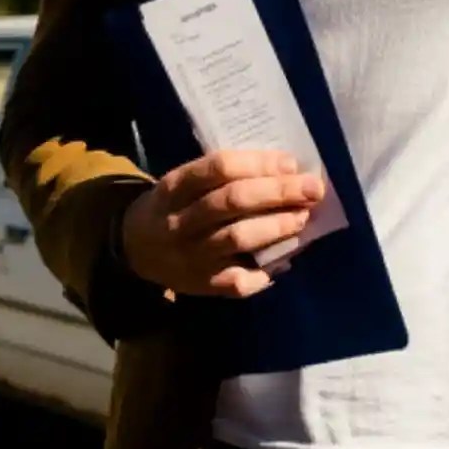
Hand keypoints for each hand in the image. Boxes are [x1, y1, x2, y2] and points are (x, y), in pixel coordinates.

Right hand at [121, 150, 325, 297]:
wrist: (134, 248)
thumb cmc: (175, 207)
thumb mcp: (184, 183)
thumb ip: (222, 176)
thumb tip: (285, 171)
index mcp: (174, 187)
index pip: (218, 168)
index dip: (258, 164)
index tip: (290, 163)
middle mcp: (180, 221)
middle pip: (232, 202)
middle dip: (278, 192)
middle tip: (313, 188)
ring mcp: (190, 256)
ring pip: (237, 238)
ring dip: (276, 227)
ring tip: (302, 218)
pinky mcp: (201, 285)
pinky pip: (237, 281)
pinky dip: (263, 272)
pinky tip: (284, 261)